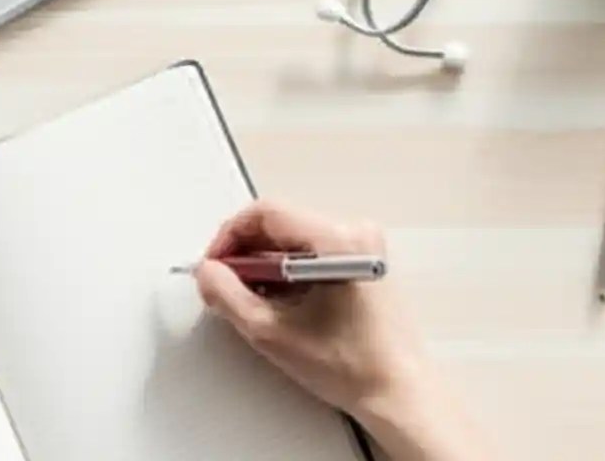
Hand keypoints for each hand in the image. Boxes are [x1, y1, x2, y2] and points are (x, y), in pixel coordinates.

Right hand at [195, 201, 486, 460]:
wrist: (397, 391)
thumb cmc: (352, 366)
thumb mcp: (271, 331)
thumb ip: (227, 295)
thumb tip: (207, 272)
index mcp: (337, 241)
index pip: (266, 213)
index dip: (229, 236)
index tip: (214, 265)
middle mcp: (354, 233)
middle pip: (280, 222)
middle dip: (246, 253)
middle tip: (226, 287)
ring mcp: (363, 245)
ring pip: (293, 238)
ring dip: (265, 264)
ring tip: (254, 301)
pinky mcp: (363, 260)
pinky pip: (312, 250)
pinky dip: (287, 271)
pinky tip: (279, 302)